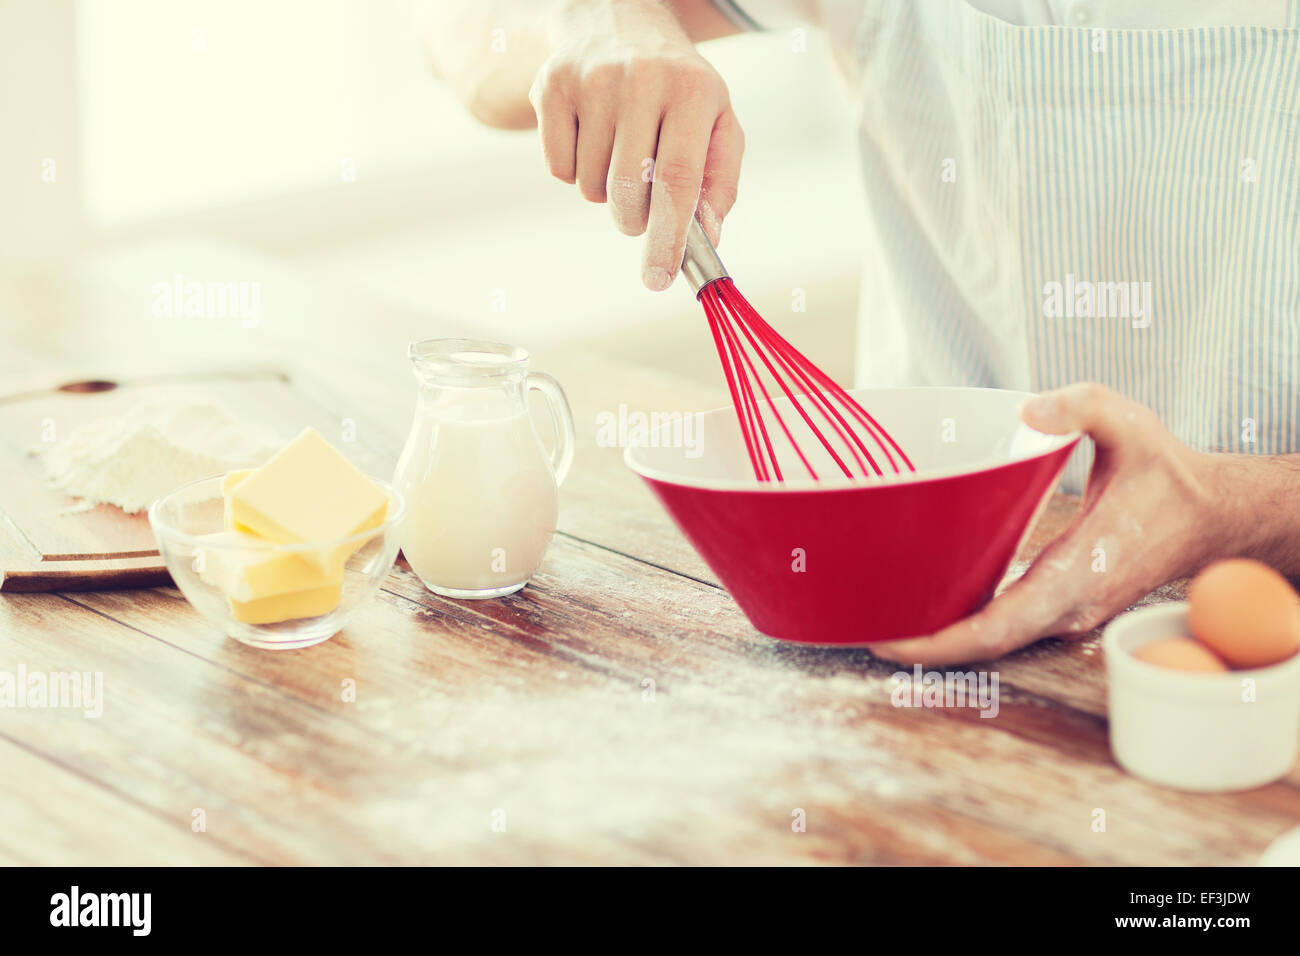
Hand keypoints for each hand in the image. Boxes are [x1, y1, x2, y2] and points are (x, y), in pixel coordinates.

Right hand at [530, 0, 743, 289]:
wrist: (616, 18)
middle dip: (635, 221)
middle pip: (629, 193)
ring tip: (620, 151)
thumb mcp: (716, 121)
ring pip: (590, 187)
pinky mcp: (552, 86)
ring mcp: (592, 81)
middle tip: (643, 206)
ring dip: (606, 191)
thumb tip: (707, 237)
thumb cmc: (676, 86)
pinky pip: (558, 169)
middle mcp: (642, 80)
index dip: (669, 238)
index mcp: (692, 91)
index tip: (660, 279)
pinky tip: (591, 137)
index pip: (679, 180)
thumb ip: (720, 182)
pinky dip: (574, 171)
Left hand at [871, 383, 1228, 666]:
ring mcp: (1067, 613)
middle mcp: (1070, 607)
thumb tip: (1031, 409)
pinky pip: (1005, 627)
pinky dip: (963, 626)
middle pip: (986, 644)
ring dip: (940, 639)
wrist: (1212, 515)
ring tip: (877, 626)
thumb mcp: (1131, 425)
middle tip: (863, 634)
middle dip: (924, 646)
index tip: (892, 641)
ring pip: (994, 640)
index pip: (1002, 624)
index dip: (943, 640)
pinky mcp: (1063, 607)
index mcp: (1080, 573)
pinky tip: (924, 611)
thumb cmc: (1168, 474)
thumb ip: (1083, 407)